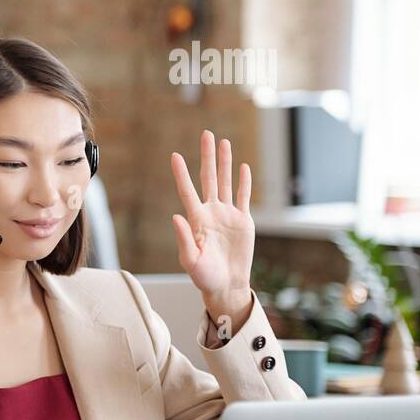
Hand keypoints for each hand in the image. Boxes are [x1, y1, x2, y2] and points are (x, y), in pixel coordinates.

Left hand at [170, 130, 254, 328]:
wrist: (226, 285)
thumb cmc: (204, 276)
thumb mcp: (191, 260)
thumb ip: (184, 238)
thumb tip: (176, 217)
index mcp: (196, 219)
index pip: (187, 191)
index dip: (181, 173)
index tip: (175, 156)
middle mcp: (211, 212)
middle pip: (209, 178)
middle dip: (208, 156)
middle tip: (207, 134)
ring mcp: (227, 214)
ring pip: (227, 182)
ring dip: (225, 162)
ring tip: (224, 143)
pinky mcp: (243, 221)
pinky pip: (244, 197)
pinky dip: (244, 182)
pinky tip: (242, 167)